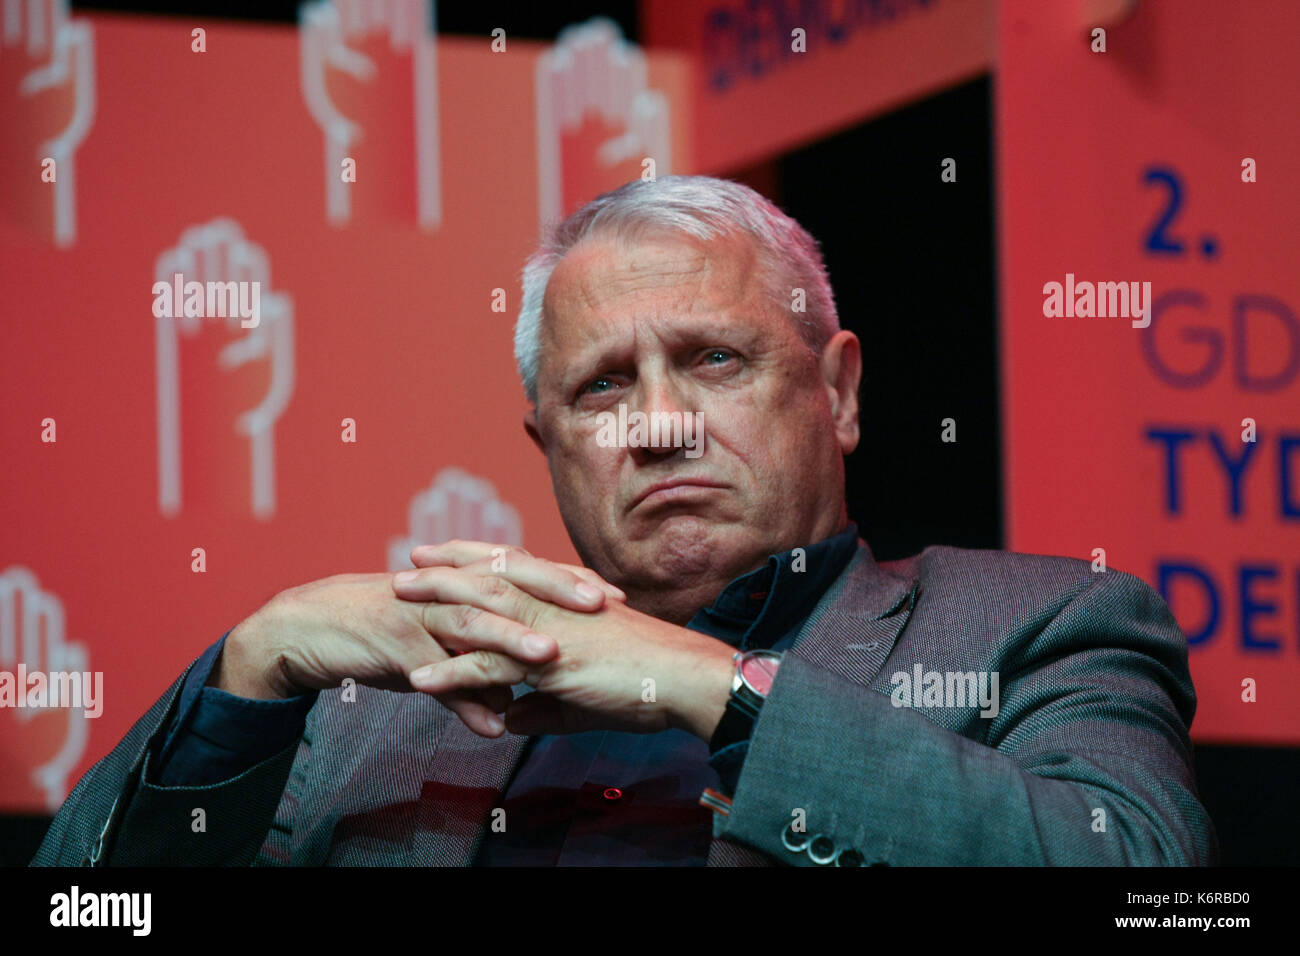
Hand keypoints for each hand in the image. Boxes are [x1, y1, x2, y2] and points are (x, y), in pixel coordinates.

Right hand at [216, 570, 596, 736]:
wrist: (311, 630)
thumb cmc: (382, 636)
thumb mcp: (437, 653)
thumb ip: (475, 676)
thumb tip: (509, 707)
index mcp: (463, 583)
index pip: (526, 574)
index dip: (569, 581)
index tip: (614, 595)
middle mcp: (447, 589)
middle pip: (510, 582)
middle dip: (557, 591)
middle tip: (601, 605)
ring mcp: (419, 612)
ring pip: (473, 621)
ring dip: (513, 638)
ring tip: (552, 655)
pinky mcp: (392, 641)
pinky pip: (433, 672)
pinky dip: (462, 699)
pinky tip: (491, 724)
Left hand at [392, 547, 735, 739]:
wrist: (684, 680)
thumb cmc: (648, 682)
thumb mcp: (585, 693)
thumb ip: (545, 702)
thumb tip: (513, 717)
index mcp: (566, 603)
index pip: (514, 571)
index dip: (477, 561)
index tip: (445, 555)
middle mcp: (554, 606)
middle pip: (489, 577)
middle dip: (445, 567)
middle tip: (408, 561)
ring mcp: (549, 629)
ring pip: (480, 608)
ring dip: (435, 602)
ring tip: (395, 599)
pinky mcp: (548, 662)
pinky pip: (488, 667)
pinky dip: (450, 674)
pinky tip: (417, 680)